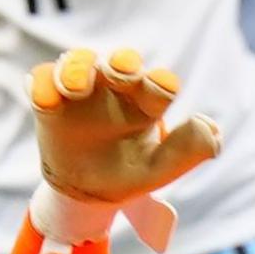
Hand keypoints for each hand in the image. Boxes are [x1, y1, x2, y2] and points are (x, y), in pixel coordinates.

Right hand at [25, 45, 221, 205]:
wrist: (88, 191)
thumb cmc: (130, 172)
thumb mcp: (161, 169)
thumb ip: (188, 150)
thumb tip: (212, 129)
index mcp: (148, 101)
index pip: (159, 83)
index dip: (161, 83)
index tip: (162, 89)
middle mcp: (116, 88)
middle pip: (120, 62)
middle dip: (122, 63)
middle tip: (121, 70)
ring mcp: (82, 90)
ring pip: (79, 62)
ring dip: (78, 67)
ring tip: (76, 88)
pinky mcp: (50, 100)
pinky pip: (43, 80)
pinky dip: (43, 85)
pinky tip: (46, 101)